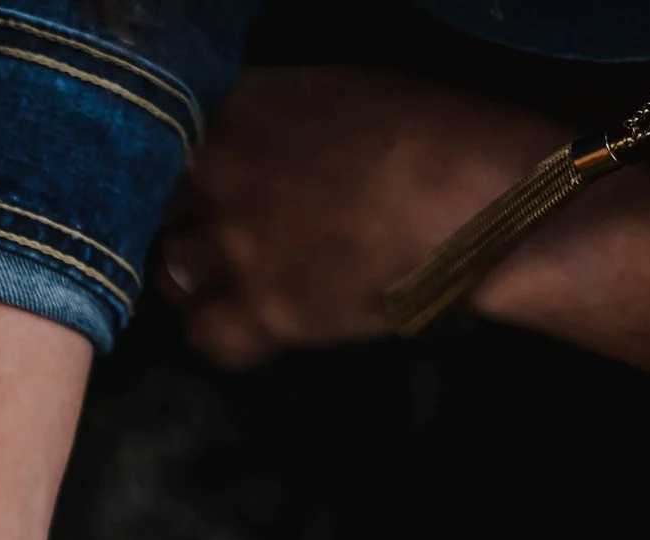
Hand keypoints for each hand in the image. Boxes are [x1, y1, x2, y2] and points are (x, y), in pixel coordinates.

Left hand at [160, 68, 564, 366]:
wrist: (490, 201)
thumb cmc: (437, 134)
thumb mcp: (339, 93)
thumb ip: (271, 116)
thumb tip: (243, 140)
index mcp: (241, 107)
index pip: (164, 143)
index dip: (179, 170)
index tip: (200, 186)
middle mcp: (221, 173)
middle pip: (159, 209)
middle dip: (185, 223)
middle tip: (220, 236)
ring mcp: (237, 246)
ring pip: (171, 274)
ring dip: (196, 281)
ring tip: (234, 282)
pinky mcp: (264, 311)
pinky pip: (205, 338)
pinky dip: (224, 336)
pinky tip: (251, 326)